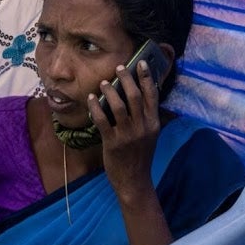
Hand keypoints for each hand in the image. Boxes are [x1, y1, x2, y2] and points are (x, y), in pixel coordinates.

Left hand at [90, 60, 160, 197]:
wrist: (134, 181)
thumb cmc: (141, 156)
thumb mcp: (150, 136)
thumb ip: (147, 117)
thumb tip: (140, 95)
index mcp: (153, 124)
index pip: (152, 95)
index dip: (147, 77)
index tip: (141, 63)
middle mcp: (142, 127)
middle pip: (135, 96)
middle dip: (127, 79)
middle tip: (119, 67)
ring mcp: (127, 135)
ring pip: (118, 106)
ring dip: (110, 91)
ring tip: (104, 83)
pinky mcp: (112, 143)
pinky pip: (102, 120)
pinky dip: (96, 107)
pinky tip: (91, 99)